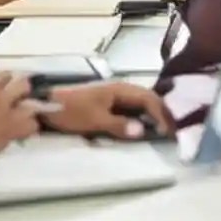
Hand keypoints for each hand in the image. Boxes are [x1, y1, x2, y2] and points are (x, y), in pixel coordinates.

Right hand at [0, 61, 41, 159]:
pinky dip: (26, 128)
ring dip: (27, 110)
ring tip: (19, 116)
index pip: (8, 73)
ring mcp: (4, 119)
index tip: (2, 88)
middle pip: (25, 85)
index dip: (5, 81)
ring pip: (32, 108)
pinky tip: (17, 131)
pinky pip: (28, 129)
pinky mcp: (5, 138)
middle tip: (14, 100)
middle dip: (21, 91)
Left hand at [43, 82, 175, 139]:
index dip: (161, 115)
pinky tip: (144, 127)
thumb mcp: (94, 119)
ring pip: (141, 104)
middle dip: (162, 113)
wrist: (46, 106)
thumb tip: (142, 131)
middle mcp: (120, 89)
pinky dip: (142, 117)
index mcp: (120, 89)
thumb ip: (119, 125)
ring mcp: (114, 96)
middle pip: (149, 99)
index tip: (170, 131)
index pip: (149, 99)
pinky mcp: (108, 104)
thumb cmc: (71, 110)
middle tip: (173, 132)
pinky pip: (131, 109)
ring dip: (153, 115)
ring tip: (163, 131)